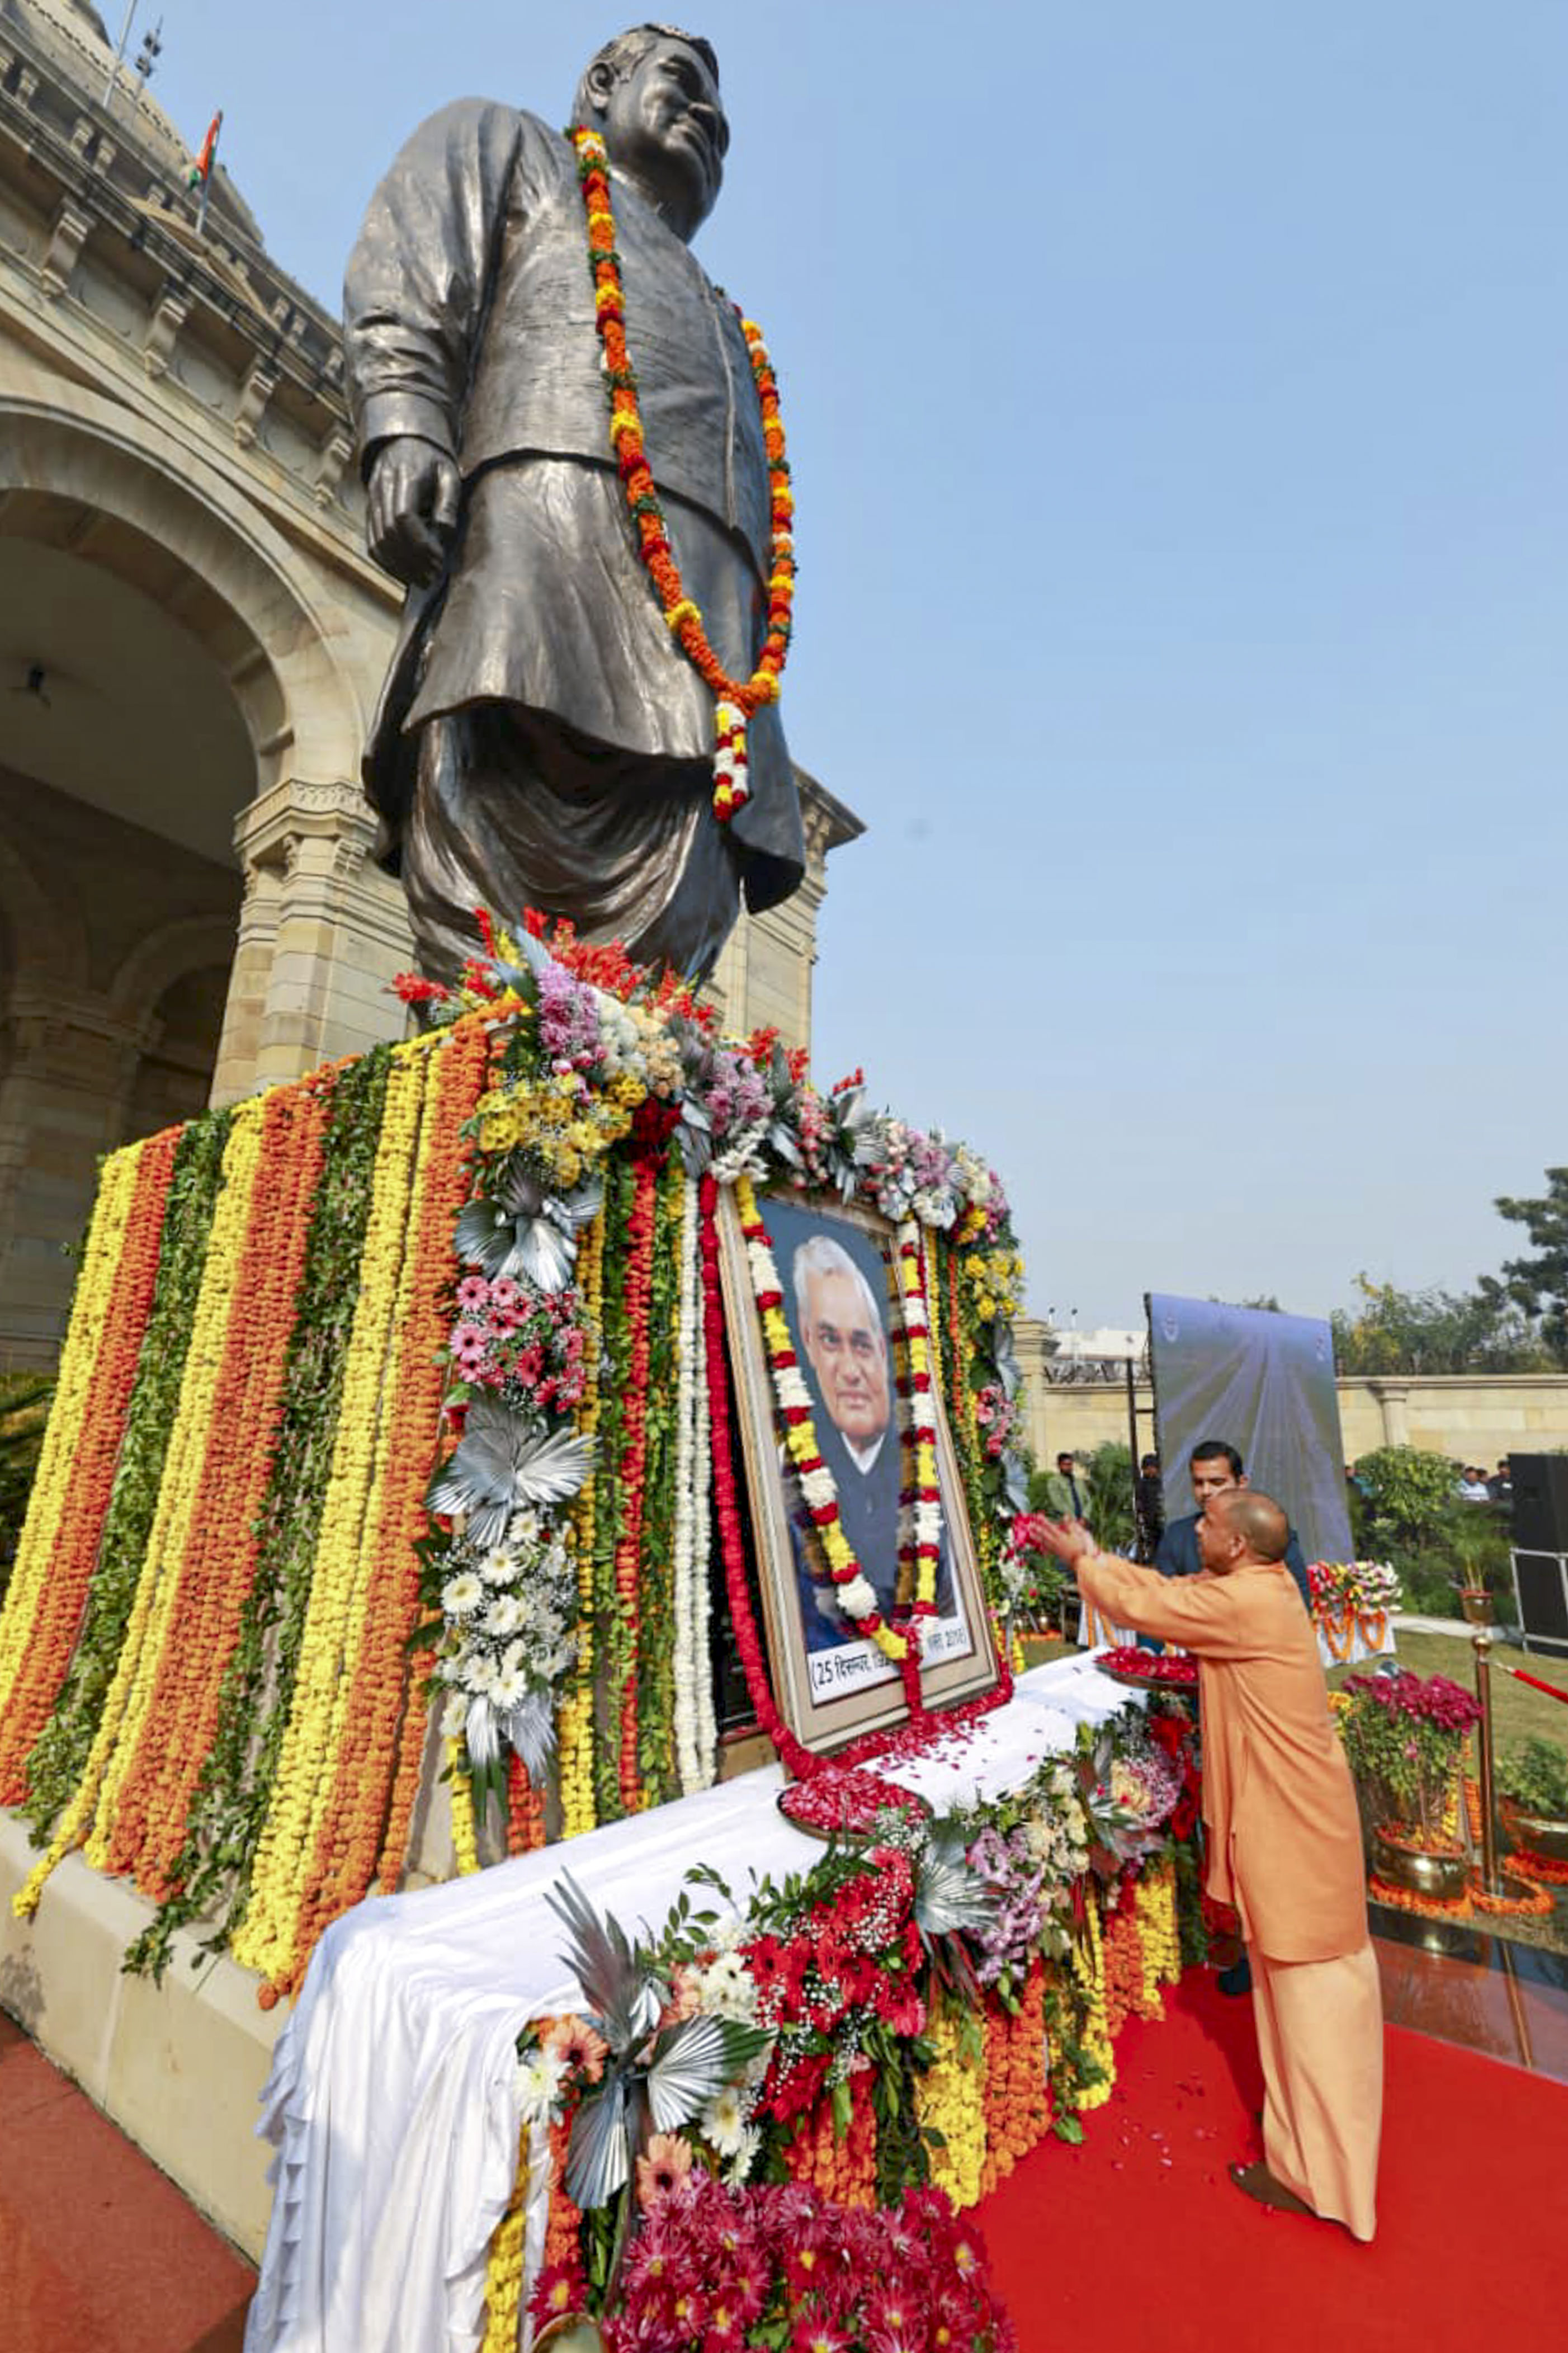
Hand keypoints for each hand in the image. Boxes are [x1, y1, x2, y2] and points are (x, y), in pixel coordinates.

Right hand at [366, 437, 460, 586]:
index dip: (421, 543)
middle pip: (389, 533)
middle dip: (412, 560)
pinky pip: (371, 542)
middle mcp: (382, 488)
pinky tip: (405, 572)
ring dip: (399, 566)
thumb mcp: (449, 474)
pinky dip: (387, 562)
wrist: (404, 440)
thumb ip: (448, 504)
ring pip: (377, 541)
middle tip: (433, 577)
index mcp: (404, 476)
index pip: (404, 517)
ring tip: (422, 580)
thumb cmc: (432, 458)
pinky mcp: (369, 511)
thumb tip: (443, 536)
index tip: (439, 560)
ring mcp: (371, 500)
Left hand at [1033, 1516, 1093, 1565]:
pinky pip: (1048, 1550)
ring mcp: (1055, 1548)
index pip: (1050, 1527)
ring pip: (1044, 1541)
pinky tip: (1039, 1547)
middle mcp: (1056, 1542)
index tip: (1038, 1516)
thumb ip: (1070, 1525)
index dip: (1044, 1521)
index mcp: (1061, 1536)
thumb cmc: (1079, 1547)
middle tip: (1030, 1524)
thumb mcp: (1076, 1534)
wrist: (1079, 1561)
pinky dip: (1043, 1548)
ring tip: (1031, 1534)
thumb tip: (1065, 1515)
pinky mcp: (1057, 1554)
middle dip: (1037, 1528)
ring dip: (1037, 1537)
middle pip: (1044, 1534)